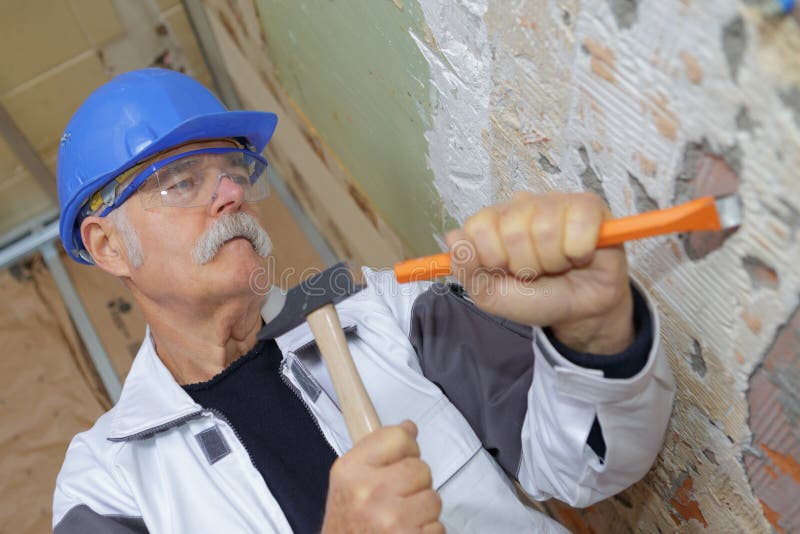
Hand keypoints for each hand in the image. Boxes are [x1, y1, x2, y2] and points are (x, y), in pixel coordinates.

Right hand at [321, 421, 443, 533]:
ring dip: (423, 513)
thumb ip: (377, 452)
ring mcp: (391, 519)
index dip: (406, 450)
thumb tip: (409, 428)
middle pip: (422, 468)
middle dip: (415, 486)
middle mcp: (369, 492)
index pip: (399, 437)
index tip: (398, 463)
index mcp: (350, 470)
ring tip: (399, 523)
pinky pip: (438, 527)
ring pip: (434, 499)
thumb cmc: (346, 526)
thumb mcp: (348, 483)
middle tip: (394, 502)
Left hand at [446, 191, 633, 354]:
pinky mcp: (589, 207)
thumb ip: (467, 269)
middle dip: (526, 265)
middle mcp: (522, 206)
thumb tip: (452, 238)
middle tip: (537, 271)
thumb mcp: (492, 295)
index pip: (478, 227)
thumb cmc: (537, 297)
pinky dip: (579, 252)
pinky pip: (579, 225)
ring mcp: (555, 203)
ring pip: (545, 229)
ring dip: (553, 262)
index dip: (492, 258)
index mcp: (494, 221)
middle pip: (512, 230)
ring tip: (559, 266)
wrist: (579, 312)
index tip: (505, 271)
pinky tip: (580, 256)